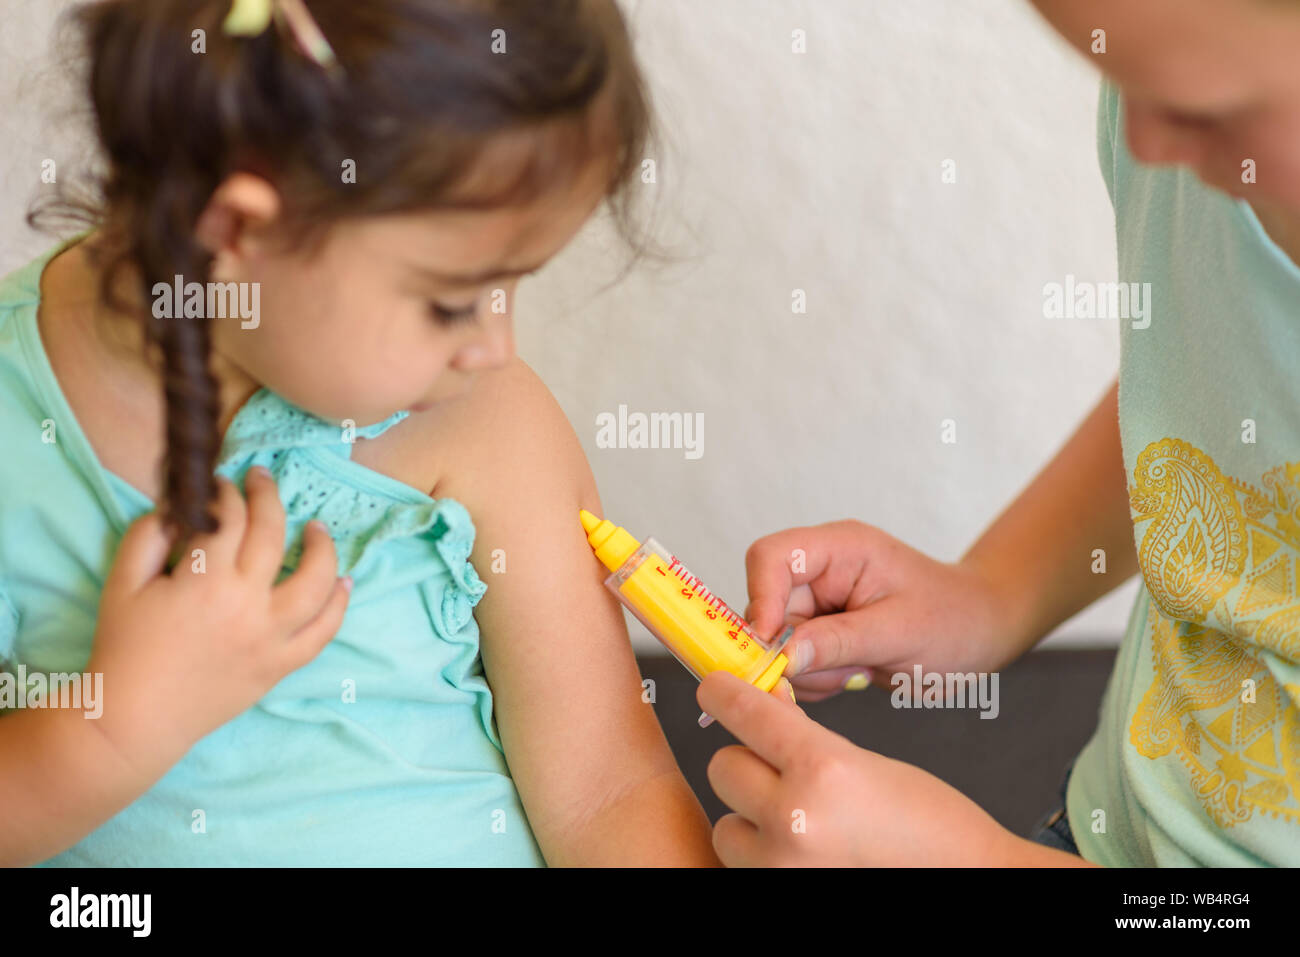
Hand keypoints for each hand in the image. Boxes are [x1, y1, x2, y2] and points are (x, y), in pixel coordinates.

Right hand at [87, 468, 350, 770]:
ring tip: (317, 528)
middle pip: (272, 535)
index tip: (222, 485)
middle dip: (268, 497)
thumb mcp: (122, 584)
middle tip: (264, 478)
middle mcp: (246, 603)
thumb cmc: (125, 648)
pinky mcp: (281, 665)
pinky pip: (323, 632)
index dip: (226, 493)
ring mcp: (270, 636)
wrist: (136, 718)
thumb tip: (180, 509)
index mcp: (204, 580)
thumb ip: (148, 536)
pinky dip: (338, 605)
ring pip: (316, 582)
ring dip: (322, 547)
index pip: (228, 518)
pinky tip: (344, 582)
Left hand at [698, 670, 1015, 865]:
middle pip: (723, 767)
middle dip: (750, 765)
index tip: (715, 689)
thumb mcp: (864, 762)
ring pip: (726, 823)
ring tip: (801, 823)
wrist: (966, 878)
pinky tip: (803, 851)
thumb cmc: (930, 825)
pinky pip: (742, 862)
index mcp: (824, 770)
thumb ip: (803, 737)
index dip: (723, 694)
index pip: (744, 713)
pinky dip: (762, 854)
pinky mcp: (776, 892)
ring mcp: (782, 867)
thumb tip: (759, 705)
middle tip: (788, 775)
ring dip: (751, 818)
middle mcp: (795, 820)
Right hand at [743, 520, 1008, 701]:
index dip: (761, 598)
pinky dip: (815, 679)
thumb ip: (838, 641)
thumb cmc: (954, 619)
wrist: (981, 633)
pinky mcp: (821, 631)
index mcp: (840, 549)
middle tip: (839, 672)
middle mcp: (821, 570)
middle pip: (768, 607)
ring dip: (808, 670)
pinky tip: (853, 675)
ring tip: (858, 671)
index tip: (773, 645)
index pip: (771, 556)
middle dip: (794, 650)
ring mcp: (819, 602)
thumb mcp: (899, 632)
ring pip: (777, 642)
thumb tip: (783, 655)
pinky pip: (793, 661)